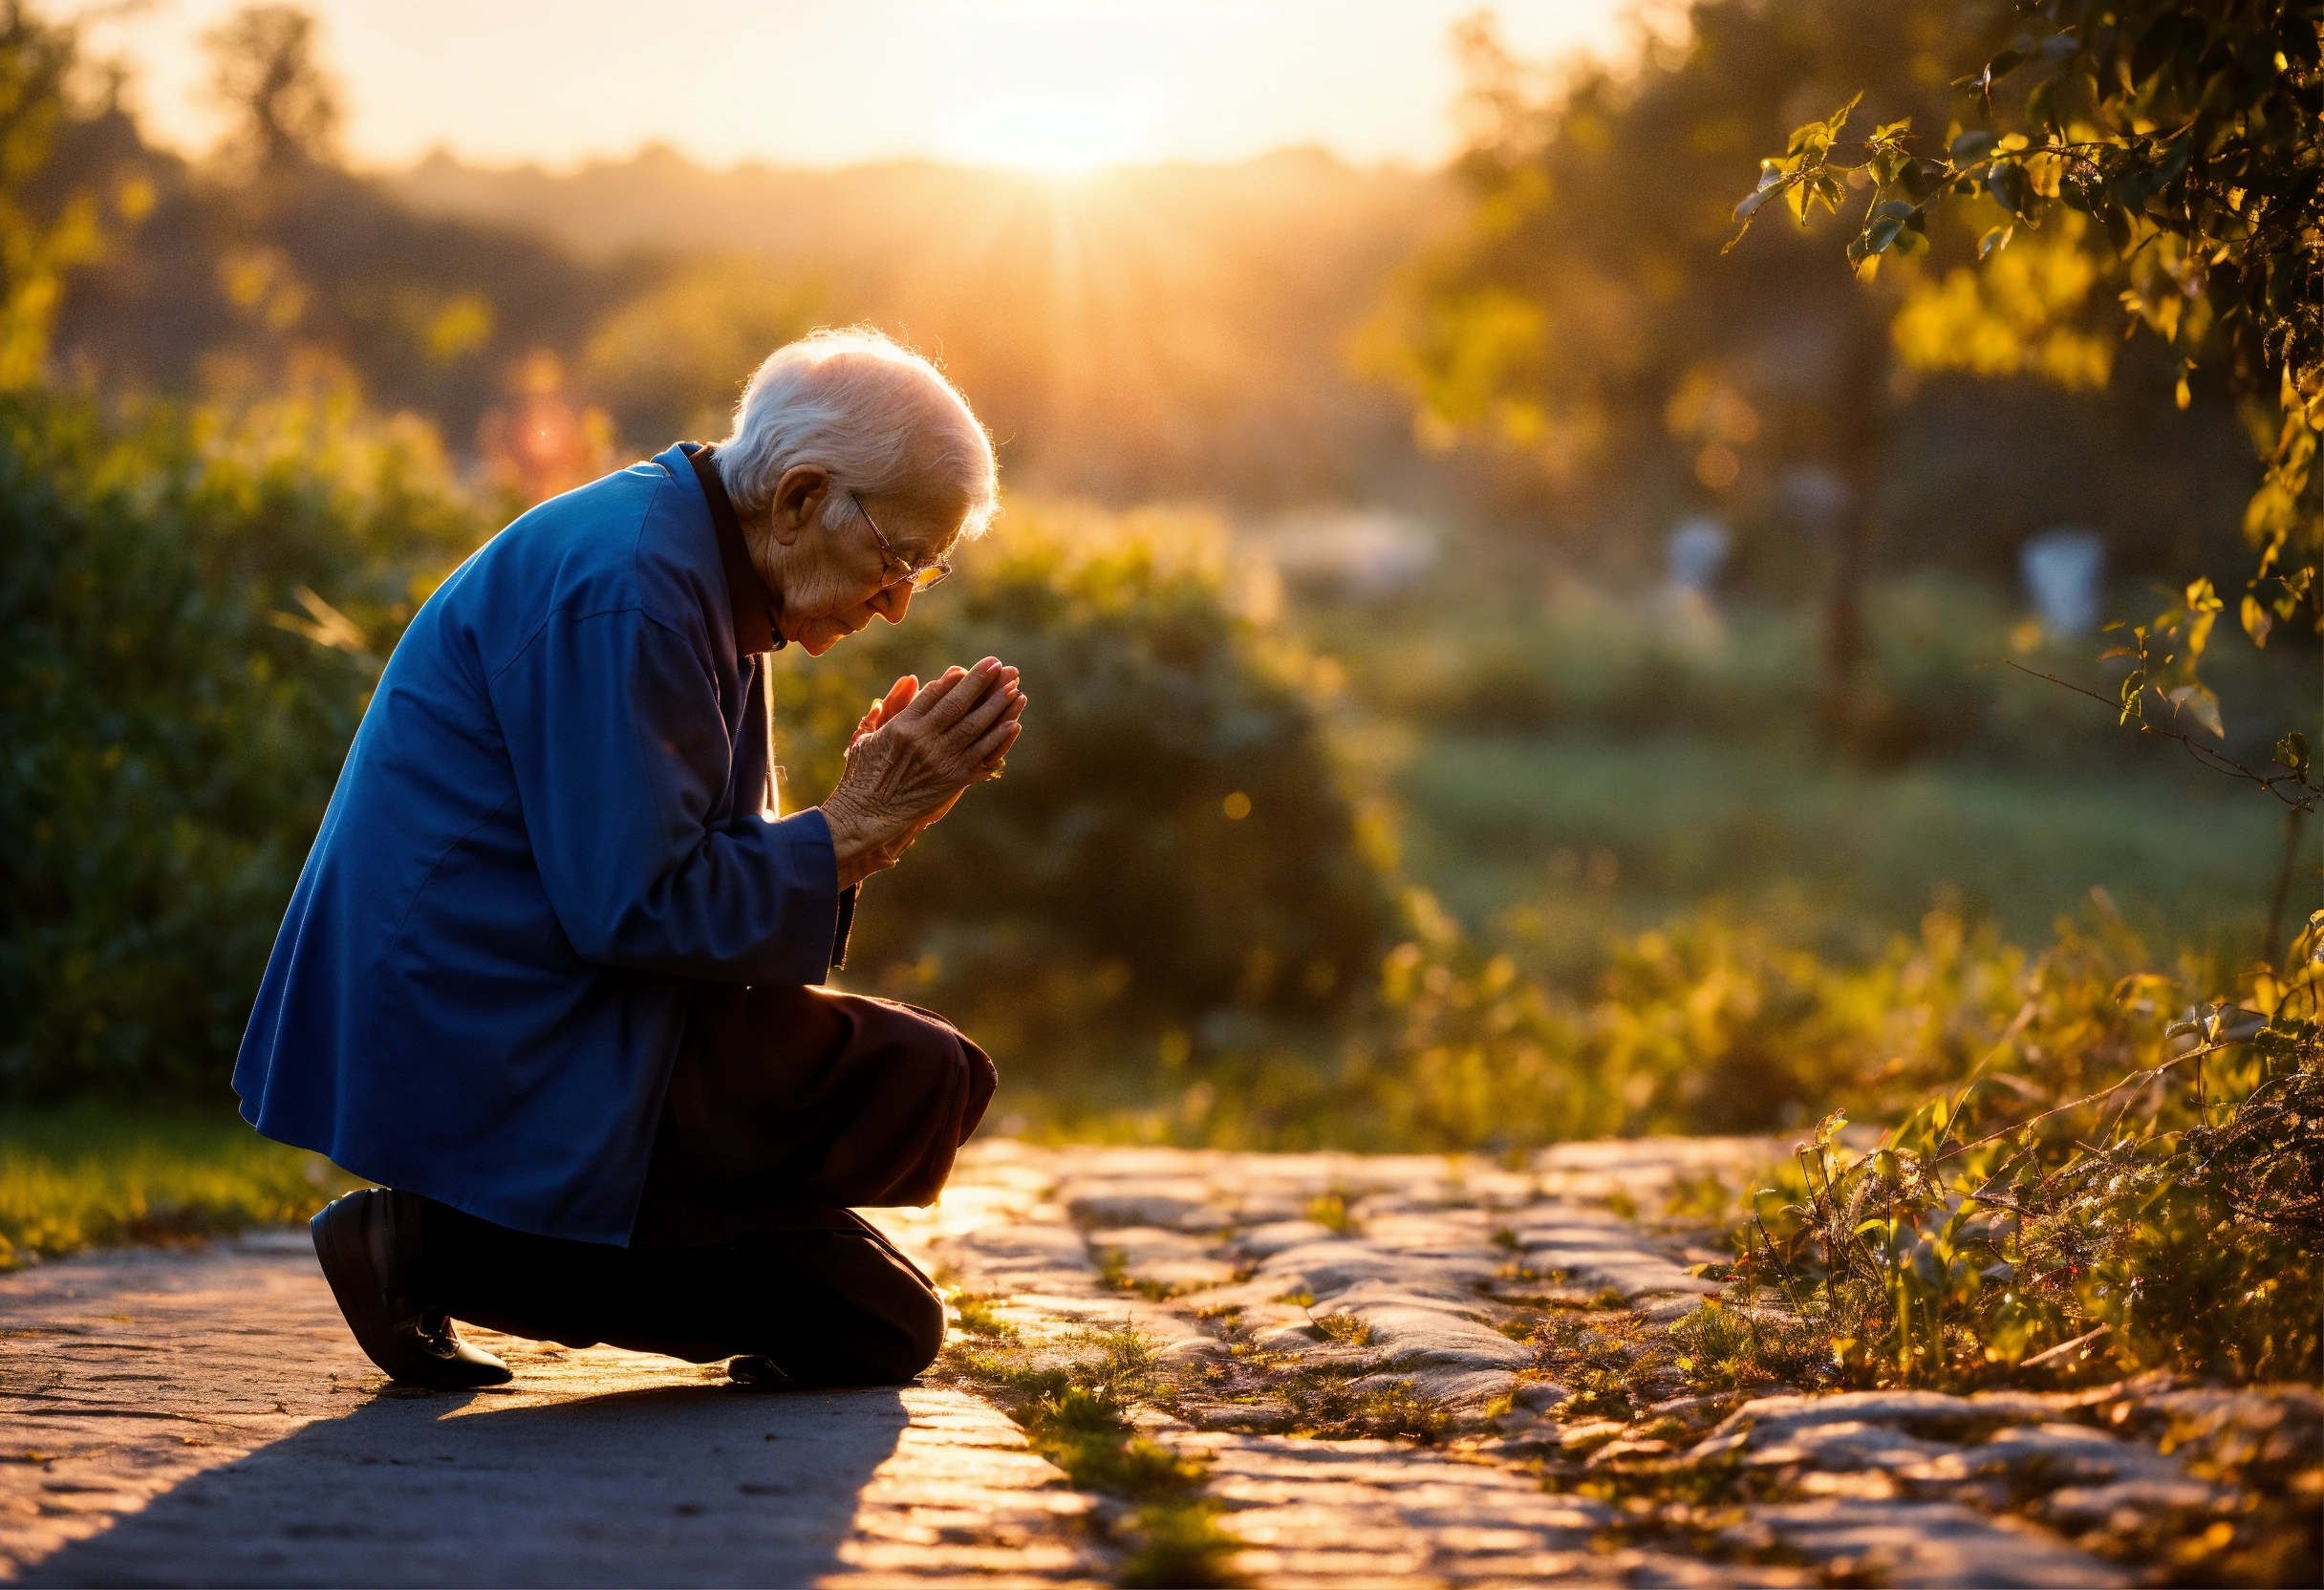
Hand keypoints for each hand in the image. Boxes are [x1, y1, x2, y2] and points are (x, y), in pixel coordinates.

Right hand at [819, 657, 1025, 887]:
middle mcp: (923, 741)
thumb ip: (891, 706)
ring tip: (1013, 687)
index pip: (933, 695)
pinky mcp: (953, 779)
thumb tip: (911, 679)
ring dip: (996, 706)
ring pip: (974, 727)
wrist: (868, 815)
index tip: (966, 668)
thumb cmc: (863, 774)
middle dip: (979, 683)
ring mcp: (940, 760)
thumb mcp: (867, 735)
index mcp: (902, 727)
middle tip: (997, 664)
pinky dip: (998, 738)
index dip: (952, 680)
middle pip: (957, 705)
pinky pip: (981, 755)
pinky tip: (1013, 724)